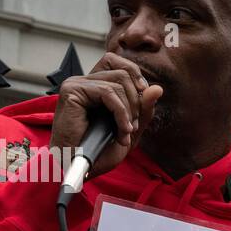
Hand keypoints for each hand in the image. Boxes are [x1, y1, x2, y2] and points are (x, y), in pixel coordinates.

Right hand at [50, 52, 164, 179]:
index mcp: (96, 86)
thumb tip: (158, 88)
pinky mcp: (72, 91)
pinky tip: (121, 130)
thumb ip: (143, 109)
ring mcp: (76, 84)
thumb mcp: (130, 129)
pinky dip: (121, 113)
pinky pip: (107, 92)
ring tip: (125, 133)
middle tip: (132, 126)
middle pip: (122, 73)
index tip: (144, 94)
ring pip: (118, 83)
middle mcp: (85, 82)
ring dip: (129, 111)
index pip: (117, 62)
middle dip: (136, 101)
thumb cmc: (100, 151)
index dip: (135, 74)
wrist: (81, 168)